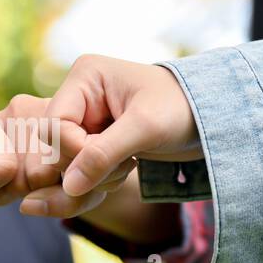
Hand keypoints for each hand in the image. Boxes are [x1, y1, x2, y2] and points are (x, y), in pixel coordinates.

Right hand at [45, 55, 200, 197]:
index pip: (55, 126)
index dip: (77, 152)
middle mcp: (77, 94)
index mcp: (84, 76)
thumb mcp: (145, 128)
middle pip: (55, 146)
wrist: (207, 118)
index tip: (117, 159)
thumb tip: (68, 186)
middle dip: (88, 167)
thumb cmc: (181, 109)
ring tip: (130, 166)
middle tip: (126, 166)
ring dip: (95, 176)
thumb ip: (103, 155)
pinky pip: (77, 169)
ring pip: (65, 163)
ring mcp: (83, 118)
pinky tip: (126, 168)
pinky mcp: (91, 138)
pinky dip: (99, 179)